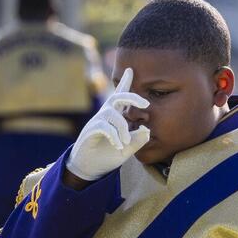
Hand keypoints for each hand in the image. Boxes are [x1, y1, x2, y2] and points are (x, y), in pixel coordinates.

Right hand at [65, 67, 150, 182]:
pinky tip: (118, 146)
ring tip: (125, 143)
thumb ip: (138, 141)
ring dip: (122, 128)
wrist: (90, 168)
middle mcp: (106, 115)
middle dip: (132, 97)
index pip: (121, 97)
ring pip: (112, 114)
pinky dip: (113, 136)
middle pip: (118, 97)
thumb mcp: (127, 149)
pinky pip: (103, 126)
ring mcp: (97, 121)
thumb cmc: (108, 156)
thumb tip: (147, 130)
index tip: (130, 69)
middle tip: (146, 104)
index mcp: (115, 117)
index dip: (125, 82)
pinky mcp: (90, 130)